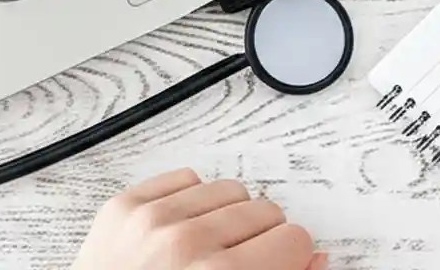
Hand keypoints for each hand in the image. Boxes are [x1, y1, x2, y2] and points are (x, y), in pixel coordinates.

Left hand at [71, 169, 327, 269]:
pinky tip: (179, 233)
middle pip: (266, 212)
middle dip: (259, 239)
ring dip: (226, 217)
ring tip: (207, 249)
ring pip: (230, 190)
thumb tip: (316, 259)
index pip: (295, 239)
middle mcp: (188, 246)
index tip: (277, 265)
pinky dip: (188, 202)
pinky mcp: (123, 207)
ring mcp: (151, 222)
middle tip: (237, 264)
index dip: (289, 257)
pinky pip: (185, 178)